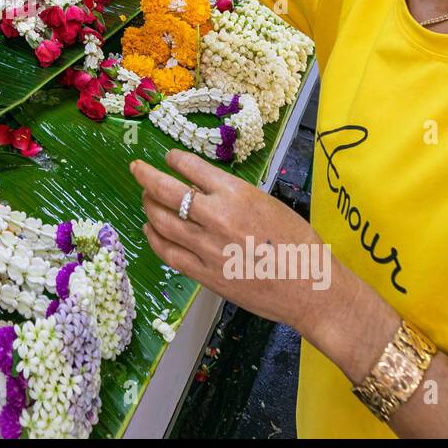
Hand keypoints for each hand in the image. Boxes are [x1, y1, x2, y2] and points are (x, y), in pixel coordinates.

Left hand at [131, 149, 346, 342]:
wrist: (311, 289)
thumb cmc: (299, 245)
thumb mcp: (268, 204)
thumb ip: (234, 196)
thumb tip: (204, 190)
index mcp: (237, 193)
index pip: (191, 167)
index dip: (174, 160)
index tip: (168, 158)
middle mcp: (216, 217)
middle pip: (166, 191)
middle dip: (146, 176)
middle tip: (136, 168)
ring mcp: (207, 247)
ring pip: (161, 221)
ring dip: (148, 206)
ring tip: (144, 198)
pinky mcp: (204, 274)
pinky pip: (168, 252)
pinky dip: (154, 238)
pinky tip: (151, 229)